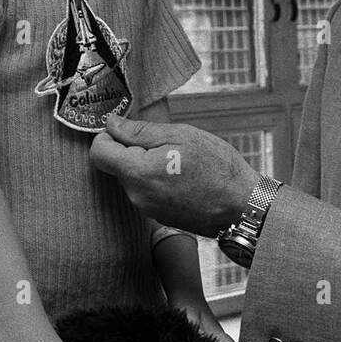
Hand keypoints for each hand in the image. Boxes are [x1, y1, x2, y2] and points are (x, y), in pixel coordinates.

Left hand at [90, 114, 258, 236]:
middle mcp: (136, 196)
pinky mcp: (158, 217)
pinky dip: (157, 180)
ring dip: (147, 165)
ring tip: (179, 161)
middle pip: (116, 165)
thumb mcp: (180, 135)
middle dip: (133, 149)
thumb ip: (139, 131)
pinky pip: (146, 191)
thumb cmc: (217, 167)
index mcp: (138, 173)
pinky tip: (182, 177)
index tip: (127, 129)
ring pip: (133, 178)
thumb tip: (111, 124)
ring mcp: (147, 210)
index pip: (98, 153)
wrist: (242, 206)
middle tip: (166, 143)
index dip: (108, 136)